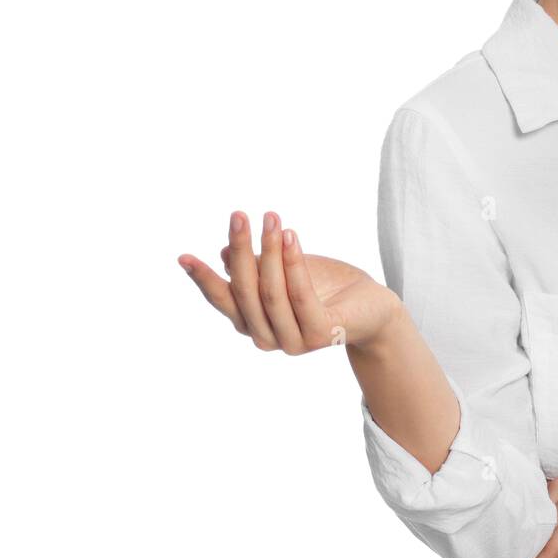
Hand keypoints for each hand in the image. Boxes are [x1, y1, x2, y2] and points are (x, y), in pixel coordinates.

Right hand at [178, 209, 399, 351]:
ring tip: (271, 218)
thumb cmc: (327, 287)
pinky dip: (293, 265)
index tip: (183, 256)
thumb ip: (257, 266)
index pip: (224, 300)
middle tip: (238, 215)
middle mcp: (268, 338)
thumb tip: (225, 253)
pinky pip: (300, 296)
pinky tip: (290, 237)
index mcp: (254, 324)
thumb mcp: (287, 271)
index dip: (204, 280)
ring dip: (269, 252)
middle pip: (245, 292)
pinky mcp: (321, 334)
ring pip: (271, 293)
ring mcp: (294, 341)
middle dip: (240, 251)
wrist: (374, 308)